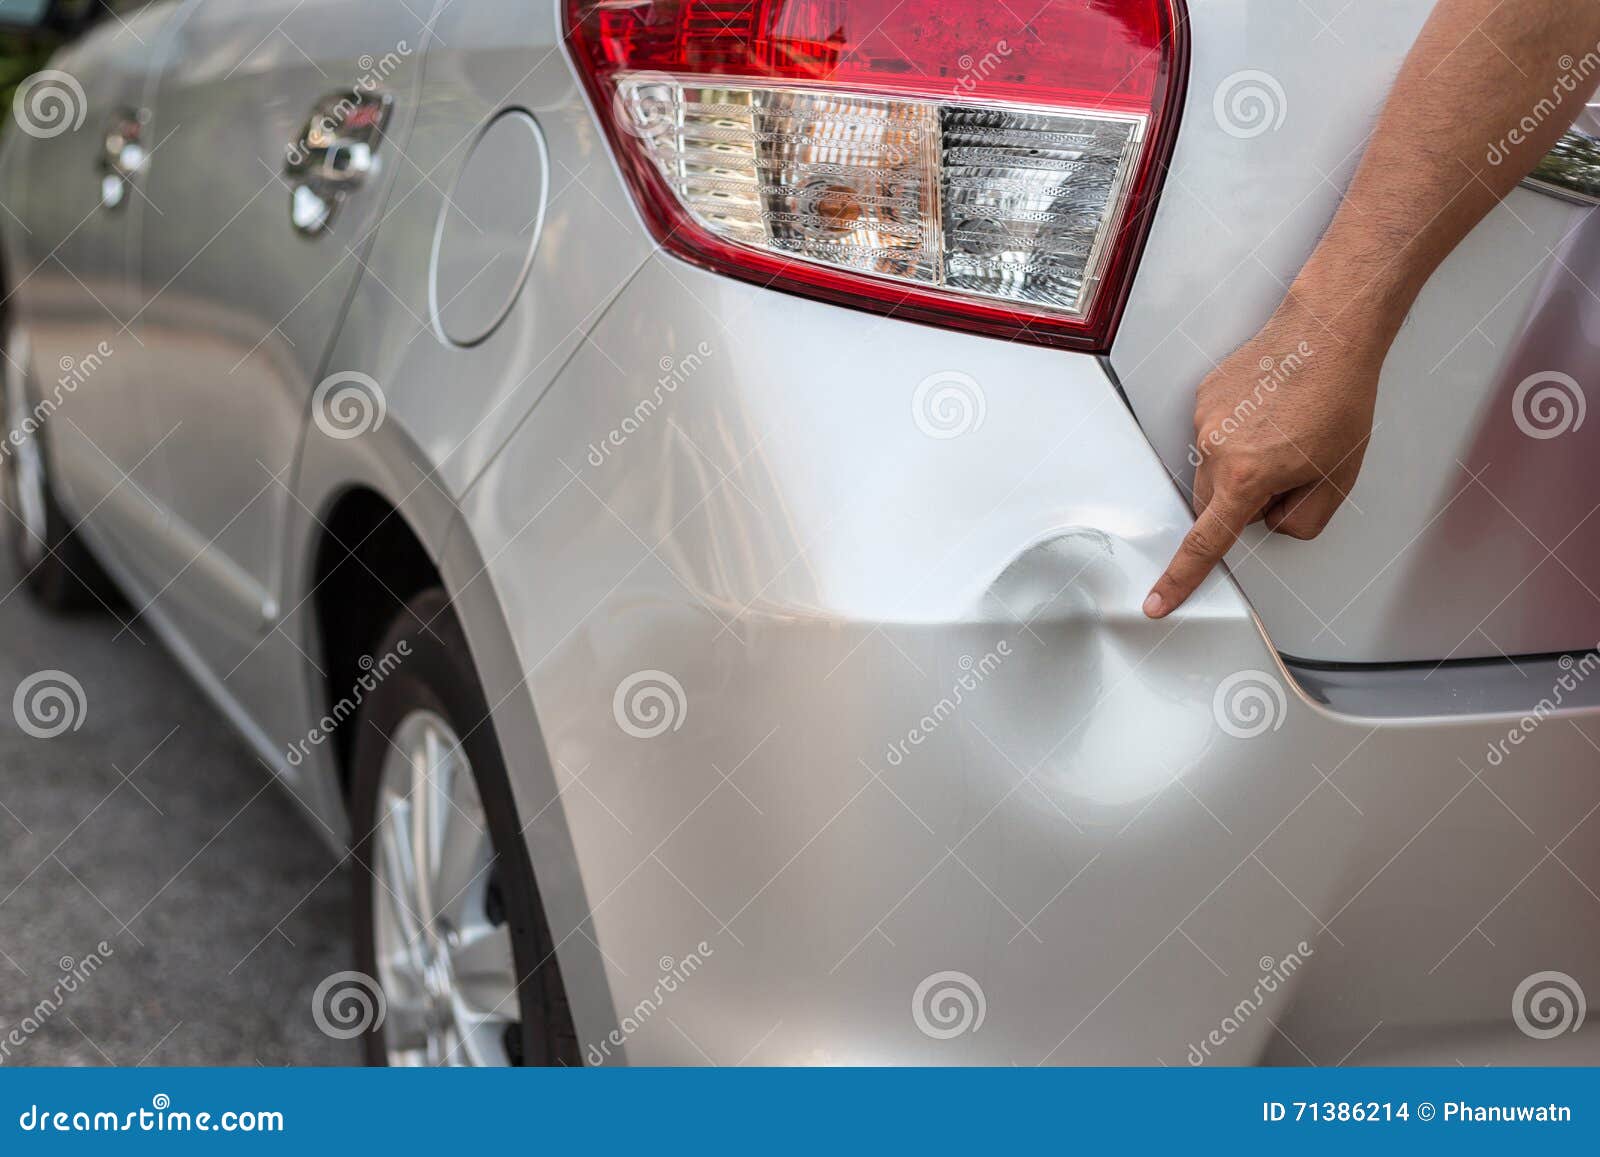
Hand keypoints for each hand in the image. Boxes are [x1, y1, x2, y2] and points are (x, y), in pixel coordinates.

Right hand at [1143, 306, 1381, 618]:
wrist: (1327, 333)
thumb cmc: (1338, 398)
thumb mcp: (1338, 479)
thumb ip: (1301, 520)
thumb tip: (1272, 521)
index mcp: (1246, 477)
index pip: (1205, 543)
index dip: (1180, 580)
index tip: (1159, 603)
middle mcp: (1216, 450)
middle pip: (1215, 503)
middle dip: (1246, 501)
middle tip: (1292, 469)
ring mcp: (1204, 420)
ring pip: (1215, 469)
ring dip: (1244, 464)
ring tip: (1286, 430)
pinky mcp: (1204, 396)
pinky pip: (1215, 434)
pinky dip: (1240, 433)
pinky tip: (1271, 411)